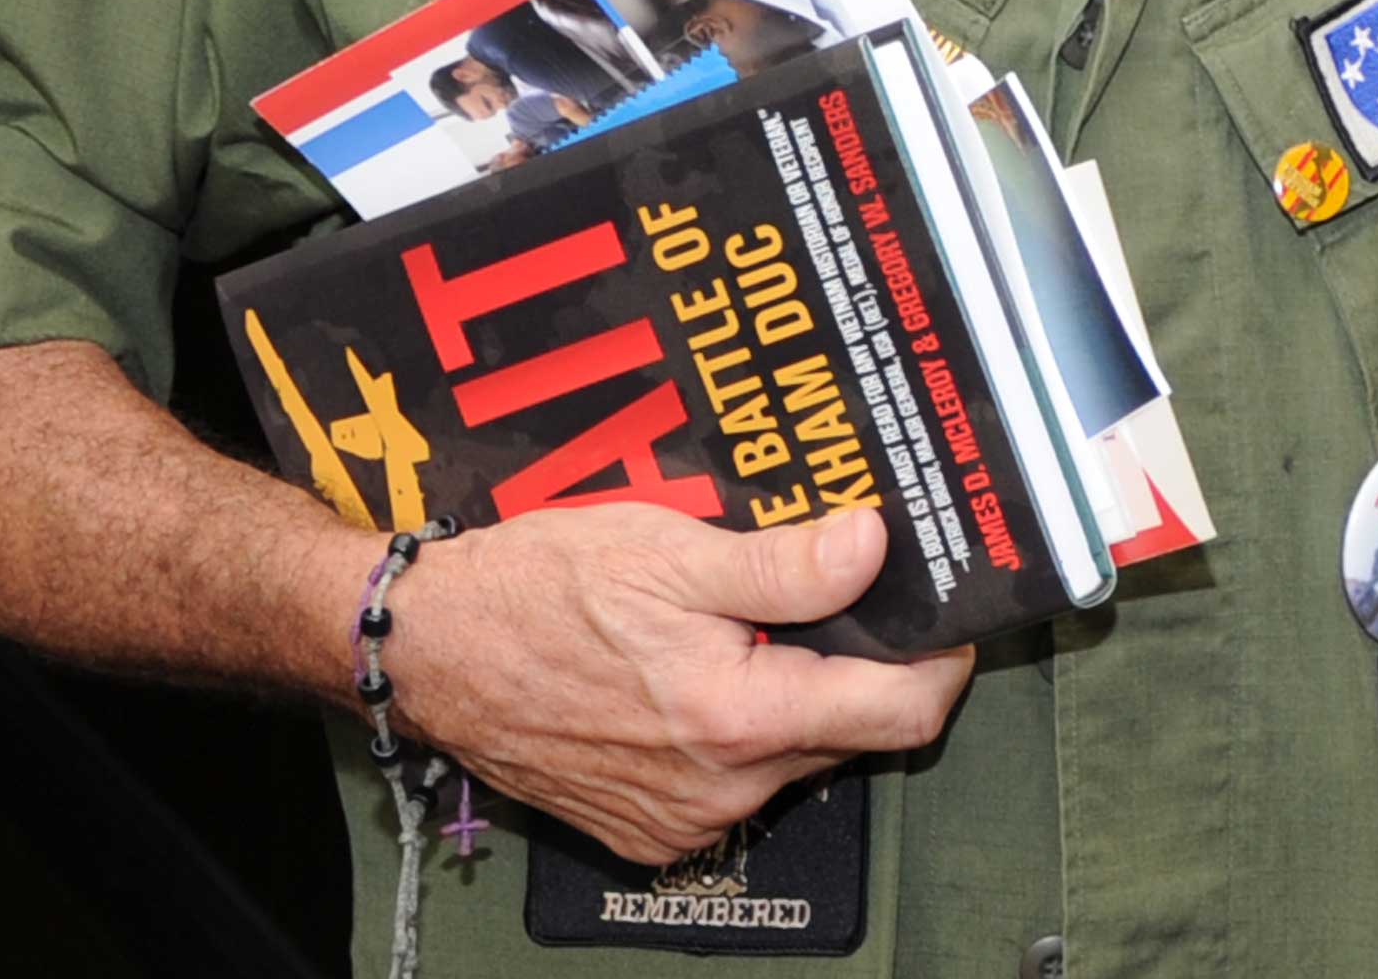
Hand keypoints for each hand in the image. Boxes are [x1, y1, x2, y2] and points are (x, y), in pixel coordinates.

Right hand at [384, 504, 973, 864]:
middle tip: (843, 595)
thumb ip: (785, 565)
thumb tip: (874, 548)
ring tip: (758, 623)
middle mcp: (720, 790)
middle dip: (863, 667)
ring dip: (797, 694)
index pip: (903, 715)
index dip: (942, 661)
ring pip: (793, 755)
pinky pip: (735, 781)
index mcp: (739, 720)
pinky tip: (704, 670)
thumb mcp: (672, 551)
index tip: (946, 617)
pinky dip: (742, 729)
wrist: (430, 651)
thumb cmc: (541, 590)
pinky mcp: (647, 830)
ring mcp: (681, 820)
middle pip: (852, 733)